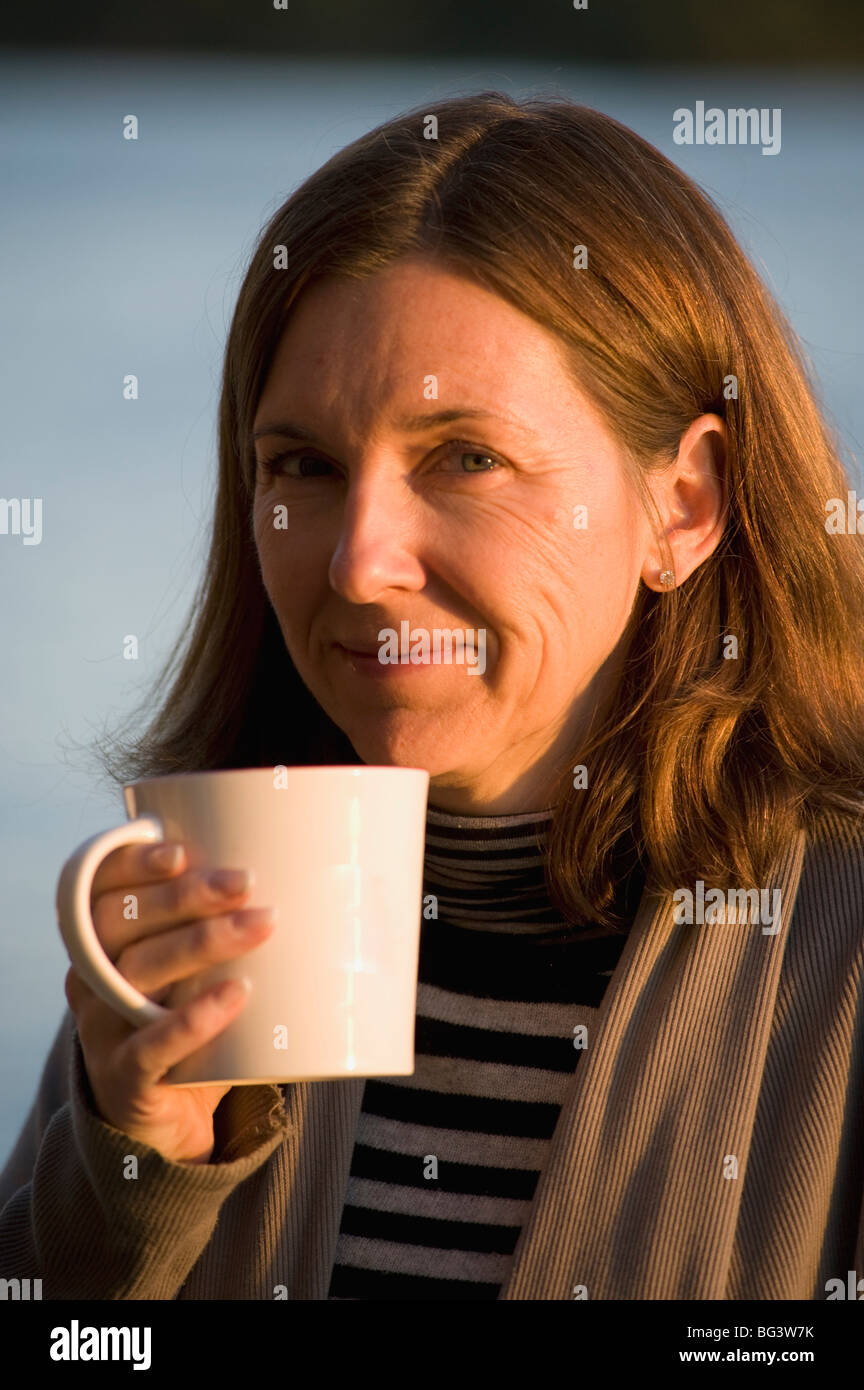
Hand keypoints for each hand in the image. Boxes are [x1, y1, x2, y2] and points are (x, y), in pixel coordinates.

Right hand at [62, 839, 274, 1163]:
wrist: (164, 1123)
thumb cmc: (187, 1023)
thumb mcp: (193, 971)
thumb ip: (218, 927)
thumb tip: (302, 875)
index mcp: (100, 943)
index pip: (101, 889)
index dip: (133, 865)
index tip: (182, 851)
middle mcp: (90, 981)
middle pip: (121, 924)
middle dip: (186, 896)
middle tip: (246, 882)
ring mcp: (102, 1031)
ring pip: (138, 974)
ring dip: (202, 943)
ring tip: (260, 925)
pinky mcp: (125, 1079)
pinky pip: (151, 1046)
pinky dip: (195, 1018)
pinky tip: (236, 994)